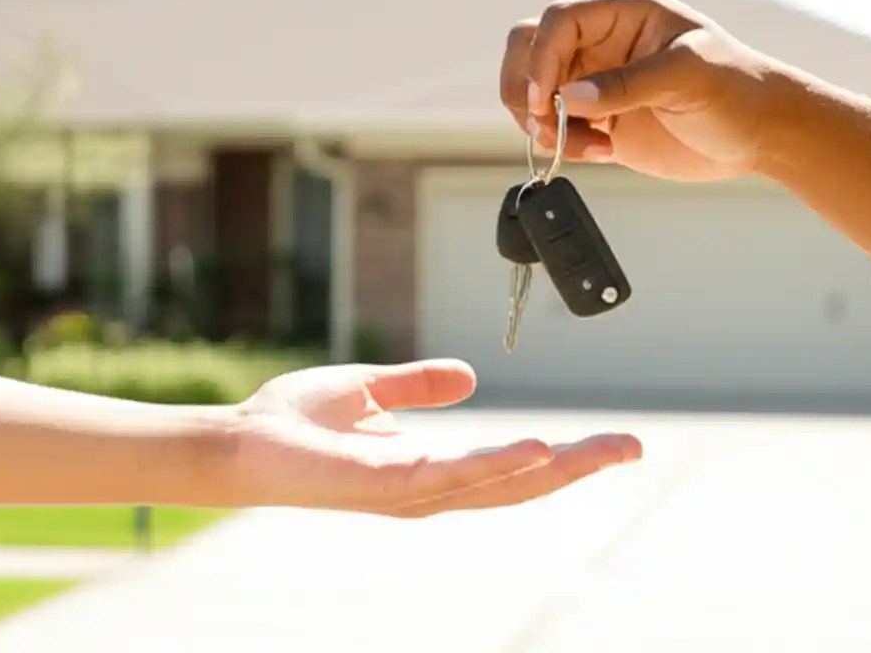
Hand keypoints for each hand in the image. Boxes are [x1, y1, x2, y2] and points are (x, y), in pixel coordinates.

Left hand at [220, 359, 640, 517]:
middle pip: (521, 485)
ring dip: (558, 470)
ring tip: (607, 451)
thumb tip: (471, 377)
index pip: (511, 470)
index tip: (611, 444)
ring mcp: (410, 493)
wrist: (236, 442)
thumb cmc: (292, 423)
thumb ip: (416, 386)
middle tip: (634, 448)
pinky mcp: (385, 485)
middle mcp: (429, 491)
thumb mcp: (368, 391)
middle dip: (581, 469)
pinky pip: (452, 478)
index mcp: (431, 470)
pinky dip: (499, 465)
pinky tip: (538, 449)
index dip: (564, 460)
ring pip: (500, 486)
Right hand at [500, 0, 776, 180]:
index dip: (542, 58)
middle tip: (546, 124)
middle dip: (527, 88)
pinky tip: (600, 152)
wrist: (759, 135)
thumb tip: (570, 99)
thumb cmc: (737, 89)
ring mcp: (597, 82)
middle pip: (529, 49)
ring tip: (582, 145)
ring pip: (534, 91)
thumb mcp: (689, 77)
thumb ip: (628, 85)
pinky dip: (562, 145)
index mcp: (624, 12)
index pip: (559, 21)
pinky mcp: (599, 121)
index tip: (548, 100)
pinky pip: (555, 128)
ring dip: (540, 122)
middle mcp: (602, 43)